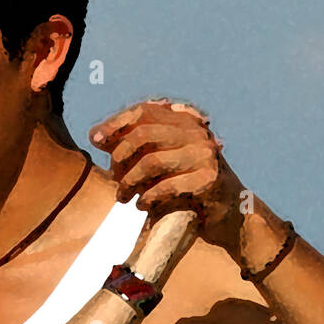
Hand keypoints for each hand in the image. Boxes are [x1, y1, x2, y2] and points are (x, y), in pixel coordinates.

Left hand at [90, 98, 246, 255]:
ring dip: (129, 182)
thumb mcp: (162, 161)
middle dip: (120, 159)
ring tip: (123, 197)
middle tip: (114, 180)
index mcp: (184, 121)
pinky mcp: (208, 180)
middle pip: (144, 134)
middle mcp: (196, 132)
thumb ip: (136, 147)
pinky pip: (167, 186)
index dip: (116, 122)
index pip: (144, 110)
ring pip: (152, 161)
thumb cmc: (187, 186)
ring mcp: (204, 154)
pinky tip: (142, 205)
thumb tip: (96, 136)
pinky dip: (148, 197)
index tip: (94, 138)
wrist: (229, 212)